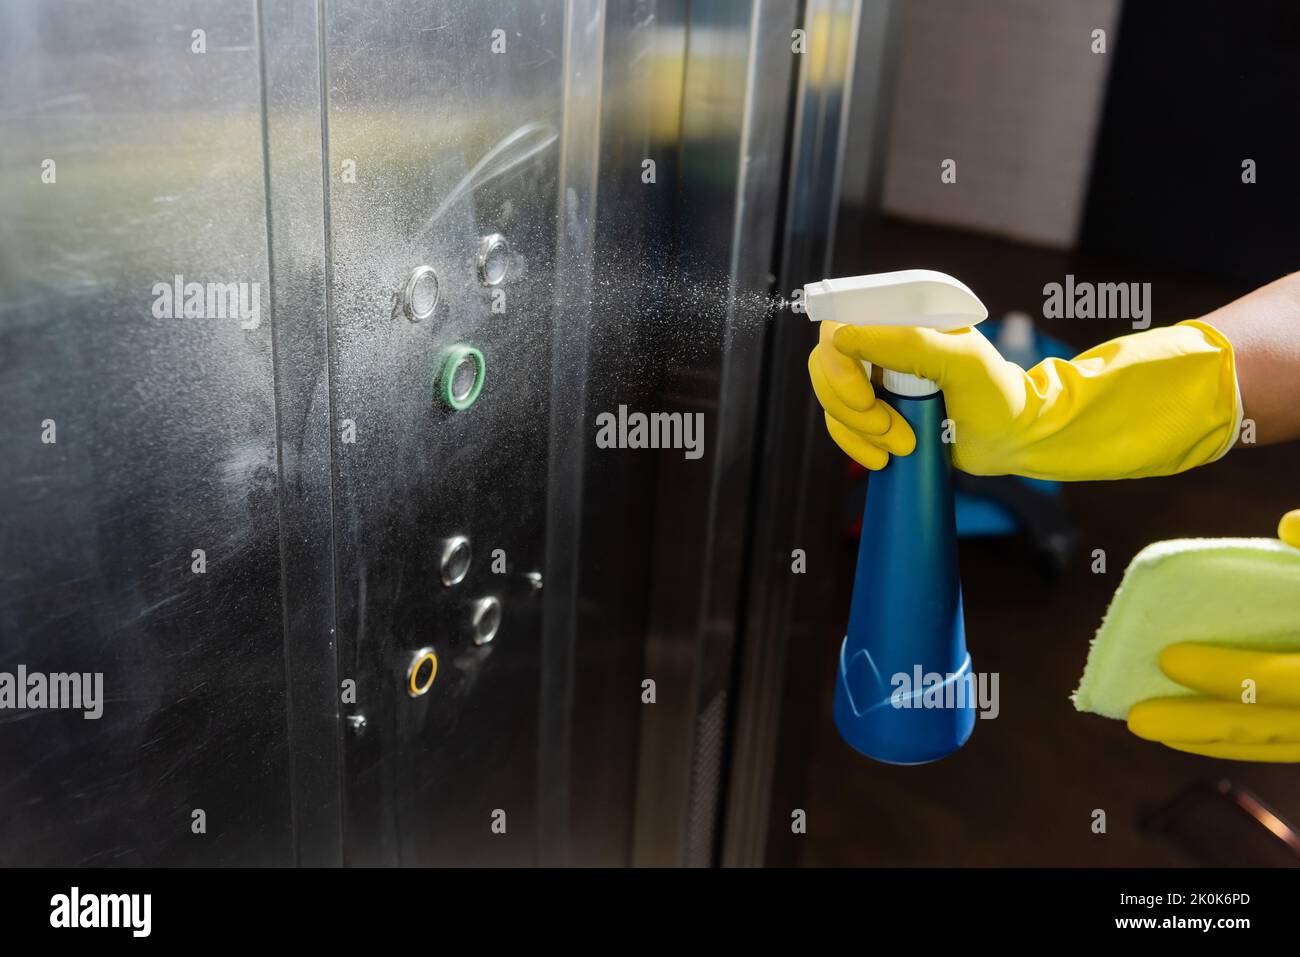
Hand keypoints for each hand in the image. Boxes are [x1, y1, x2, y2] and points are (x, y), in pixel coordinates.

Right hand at [810, 318, 1239, 479]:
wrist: (1012, 440)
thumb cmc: (997, 395)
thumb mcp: (961, 361)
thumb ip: (905, 342)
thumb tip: (842, 336)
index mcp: (901, 317)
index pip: (839, 322)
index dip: (838, 362)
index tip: (862, 395)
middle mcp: (881, 342)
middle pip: (825, 364)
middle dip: (852, 406)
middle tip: (891, 427)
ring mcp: (873, 377)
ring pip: (829, 399)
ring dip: (860, 430)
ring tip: (904, 443)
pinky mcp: (872, 410)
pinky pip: (837, 425)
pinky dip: (855, 446)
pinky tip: (884, 457)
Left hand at [1127, 510, 1299, 761]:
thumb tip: (1290, 525)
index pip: (1284, 678)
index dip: (1228, 674)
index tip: (1168, 659)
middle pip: (1271, 725)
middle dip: (1201, 725)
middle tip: (1136, 720)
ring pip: (1279, 743)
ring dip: (1215, 739)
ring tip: (1155, 731)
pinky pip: (1291, 743)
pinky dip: (1247, 741)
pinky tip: (1201, 735)